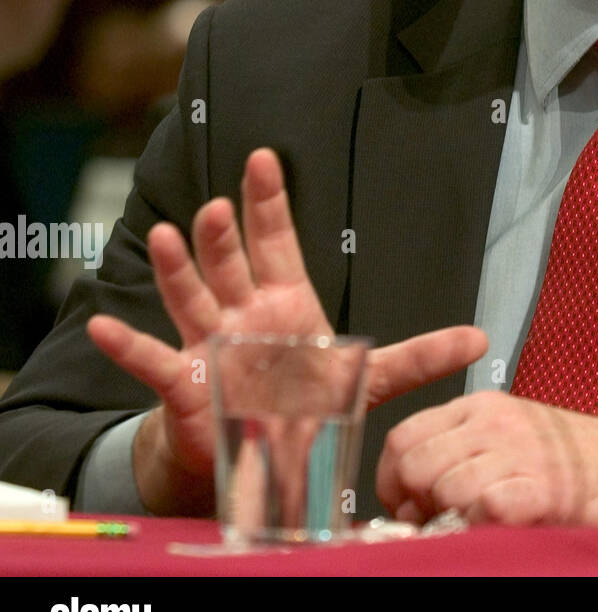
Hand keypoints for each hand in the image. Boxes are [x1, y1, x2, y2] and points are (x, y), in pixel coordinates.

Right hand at [87, 148, 487, 514]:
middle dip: (225, 235)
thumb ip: (419, 355)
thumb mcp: (368, 379)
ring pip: (192, 298)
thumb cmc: (304, 402)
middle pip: (231, 263)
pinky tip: (102, 326)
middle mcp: (244, 313)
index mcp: (286, 301)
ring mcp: (210, 345)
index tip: (263, 158)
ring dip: (179, 270)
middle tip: (219, 203)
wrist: (260, 454)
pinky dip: (128, 346)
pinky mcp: (186, 385)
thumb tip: (480, 336)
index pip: (277, 240)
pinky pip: (152, 363)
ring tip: (167, 234)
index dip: (269, 201)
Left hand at [375, 393, 597, 529]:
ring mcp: (519, 453)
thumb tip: (413, 495)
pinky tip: (504, 526)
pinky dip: (483, 527)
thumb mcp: (514, 437)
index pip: (403, 436)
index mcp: (483, 407)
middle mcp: (495, 423)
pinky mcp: (541, 489)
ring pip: (442, 488)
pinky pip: (482, 509)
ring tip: (477, 525)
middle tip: (437, 523)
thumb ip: (464, 451)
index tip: (406, 504)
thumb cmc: (581, 459)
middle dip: (413, 503)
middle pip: (413, 463)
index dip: (393, 478)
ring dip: (449, 518)